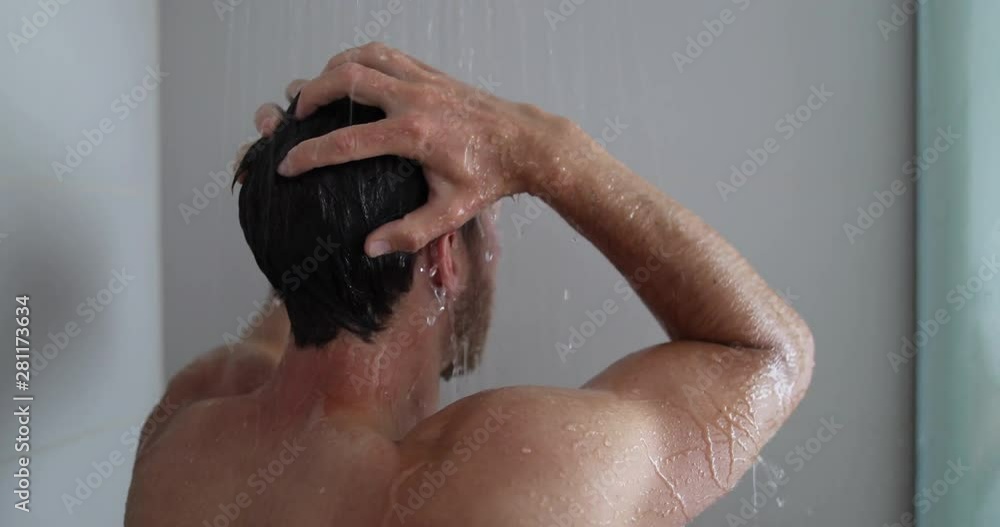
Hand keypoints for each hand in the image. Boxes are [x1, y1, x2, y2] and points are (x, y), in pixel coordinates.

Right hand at [241, 43, 572, 256]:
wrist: (526, 144)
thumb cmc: (489, 180)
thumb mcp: (451, 213)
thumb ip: (410, 232)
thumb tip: (368, 247)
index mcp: (413, 135)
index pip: (347, 142)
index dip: (310, 154)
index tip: (286, 164)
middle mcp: (414, 99)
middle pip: (346, 80)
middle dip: (311, 95)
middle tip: (294, 115)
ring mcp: (423, 81)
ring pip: (363, 57)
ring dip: (332, 70)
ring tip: (316, 92)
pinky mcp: (431, 73)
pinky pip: (385, 55)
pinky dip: (359, 60)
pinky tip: (349, 77)